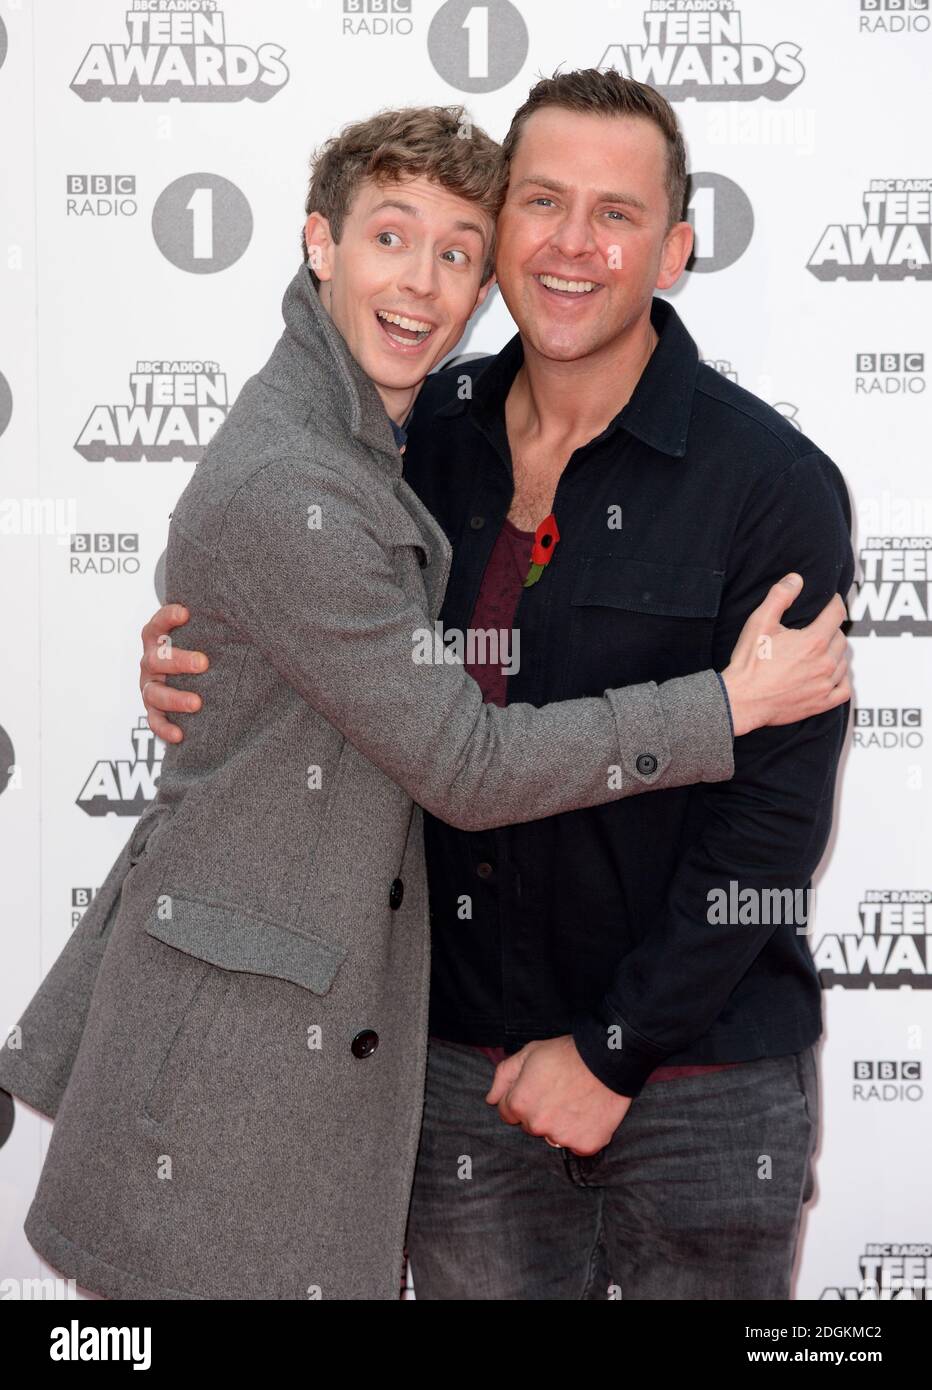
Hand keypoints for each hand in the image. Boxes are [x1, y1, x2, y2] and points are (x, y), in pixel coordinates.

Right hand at [139, 604, 207, 743]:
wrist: (191, 676)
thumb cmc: (202, 649)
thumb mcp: (205, 635)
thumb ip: (217, 625)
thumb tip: (251, 614)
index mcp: (158, 640)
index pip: (157, 625)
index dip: (167, 617)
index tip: (185, 613)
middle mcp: (150, 662)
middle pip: (156, 659)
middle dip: (179, 660)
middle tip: (203, 663)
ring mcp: (150, 687)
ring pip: (154, 693)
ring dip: (175, 698)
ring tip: (197, 703)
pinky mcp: (154, 710)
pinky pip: (154, 722)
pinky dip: (164, 729)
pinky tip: (179, 735)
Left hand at [485, 1035, 631, 1156]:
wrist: (607, 1059)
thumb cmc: (566, 1053)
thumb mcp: (529, 1053)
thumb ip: (504, 1076)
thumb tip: (490, 1099)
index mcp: (520, 1103)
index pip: (507, 1112)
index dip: (522, 1098)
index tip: (538, 1088)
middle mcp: (538, 1125)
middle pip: (530, 1125)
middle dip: (539, 1112)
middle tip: (558, 1091)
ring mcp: (562, 1137)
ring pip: (553, 1136)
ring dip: (560, 1125)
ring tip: (575, 1100)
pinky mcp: (585, 1145)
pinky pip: (577, 1145)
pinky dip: (582, 1133)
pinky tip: (588, 1113)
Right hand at [721, 574, 850, 736]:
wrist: (742, 700)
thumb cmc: (749, 663)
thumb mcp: (760, 622)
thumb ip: (779, 596)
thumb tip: (796, 579)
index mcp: (814, 641)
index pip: (836, 613)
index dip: (834, 603)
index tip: (830, 600)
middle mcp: (825, 663)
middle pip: (841, 638)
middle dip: (832, 629)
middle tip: (818, 627)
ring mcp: (825, 685)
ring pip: (843, 662)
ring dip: (836, 653)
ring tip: (821, 650)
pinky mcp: (821, 703)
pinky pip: (844, 689)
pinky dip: (841, 680)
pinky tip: (831, 674)